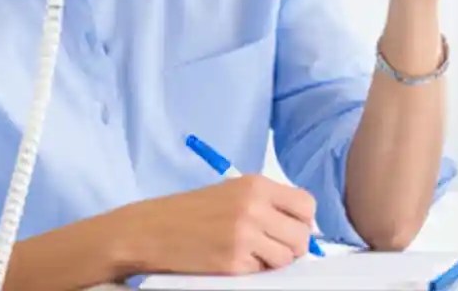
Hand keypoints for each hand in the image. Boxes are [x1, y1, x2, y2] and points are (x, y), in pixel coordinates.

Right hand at [113, 175, 316, 275]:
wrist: (151, 230)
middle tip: (273, 247)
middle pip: (302, 236)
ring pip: (286, 258)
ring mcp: (245, 236)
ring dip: (273, 261)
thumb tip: (300, 226)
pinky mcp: (234, 263)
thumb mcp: (232, 192)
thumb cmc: (189, 212)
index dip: (303, 221)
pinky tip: (232, 259)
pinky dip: (253, 270)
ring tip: (250, 253)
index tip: (291, 228)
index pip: (307, 205)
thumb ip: (267, 203)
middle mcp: (254, 207)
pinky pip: (263, 272)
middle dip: (292, 246)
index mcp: (256, 185)